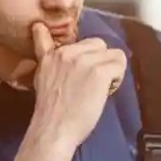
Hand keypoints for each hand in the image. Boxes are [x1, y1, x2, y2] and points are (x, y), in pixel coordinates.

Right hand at [28, 23, 127, 150]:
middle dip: (99, 60)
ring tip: (101, 88)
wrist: (54, 130)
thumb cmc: (50, 114)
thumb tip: (56, 57)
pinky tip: (107, 91)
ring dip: (111, 69)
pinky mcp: (99, 72)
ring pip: (112, 53)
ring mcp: (84, 61)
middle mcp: (66, 53)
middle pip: (97, 44)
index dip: (54, 35)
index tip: (44, 30)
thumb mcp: (41, 81)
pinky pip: (120, 64)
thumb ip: (48, 63)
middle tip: (93, 82)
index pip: (46, 34)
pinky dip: (118, 78)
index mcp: (50, 56)